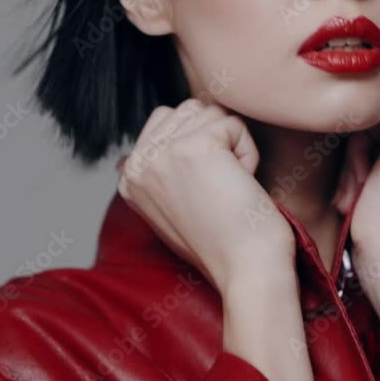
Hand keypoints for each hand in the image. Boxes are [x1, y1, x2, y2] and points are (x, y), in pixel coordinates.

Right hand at [116, 98, 295, 294]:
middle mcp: (138, 164)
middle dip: (217, 139)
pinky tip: (241, 185)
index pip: (166, 120)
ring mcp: (162, 153)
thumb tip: (156, 135)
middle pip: (189, 110)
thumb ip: (162, 170)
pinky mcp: (194, 146)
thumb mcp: (175, 205)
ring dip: (233, 144)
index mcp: (130, 178)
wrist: (246, 269)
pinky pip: (234, 124)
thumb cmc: (223, 242)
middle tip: (221, 187)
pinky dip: (249, 152)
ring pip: (211, 112)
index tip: (207, 190)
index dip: (201, 144)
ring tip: (230, 185)